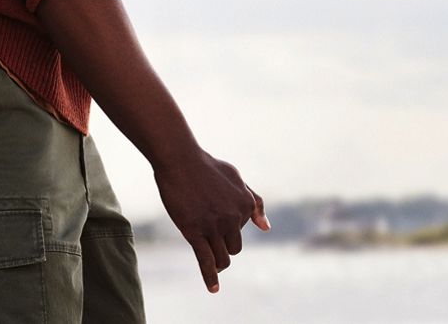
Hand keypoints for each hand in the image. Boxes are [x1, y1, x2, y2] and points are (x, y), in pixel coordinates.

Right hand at [153, 149, 269, 292]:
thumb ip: (254, 202)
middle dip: (223, 246)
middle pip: (234, 248)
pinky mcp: (195, 231)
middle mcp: (232, 217)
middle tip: (208, 235)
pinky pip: (206, 261)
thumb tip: (267, 228)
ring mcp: (213, 226)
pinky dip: (210, 277)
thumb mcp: (236, 178)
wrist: (180, 159)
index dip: (227, 226)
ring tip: (210, 259)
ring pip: (222, 258)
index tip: (213, 214)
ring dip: (217, 262)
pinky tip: (213, 288)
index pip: (241, 230)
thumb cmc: (207, 167)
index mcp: (245, 204)